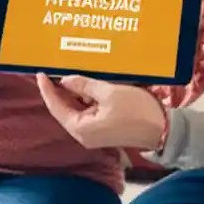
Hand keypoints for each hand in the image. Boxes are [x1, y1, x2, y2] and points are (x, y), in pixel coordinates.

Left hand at [36, 74, 165, 150]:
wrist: (162, 129)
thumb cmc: (137, 111)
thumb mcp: (108, 93)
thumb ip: (84, 86)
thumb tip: (65, 80)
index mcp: (81, 128)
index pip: (56, 106)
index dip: (47, 89)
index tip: (41, 73)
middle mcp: (83, 134)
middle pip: (65, 108)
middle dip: (60, 89)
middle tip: (55, 69)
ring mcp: (93, 133)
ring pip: (77, 109)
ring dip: (74, 92)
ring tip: (71, 72)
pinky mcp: (103, 129)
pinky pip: (88, 111)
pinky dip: (86, 98)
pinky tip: (88, 84)